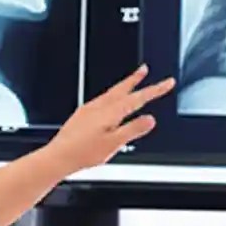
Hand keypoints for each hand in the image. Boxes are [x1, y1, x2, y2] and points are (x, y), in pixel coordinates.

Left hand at [46, 64, 175, 173]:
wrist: (58, 156)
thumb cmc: (83, 152)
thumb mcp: (113, 144)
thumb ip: (132, 130)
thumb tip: (149, 119)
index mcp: (110, 112)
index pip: (138, 98)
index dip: (155, 90)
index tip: (167, 82)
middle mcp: (99, 106)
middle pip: (122, 88)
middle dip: (136, 78)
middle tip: (145, 69)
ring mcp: (89, 109)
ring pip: (111, 92)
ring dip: (124, 85)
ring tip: (131, 81)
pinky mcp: (82, 114)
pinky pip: (102, 98)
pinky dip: (112, 95)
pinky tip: (110, 102)